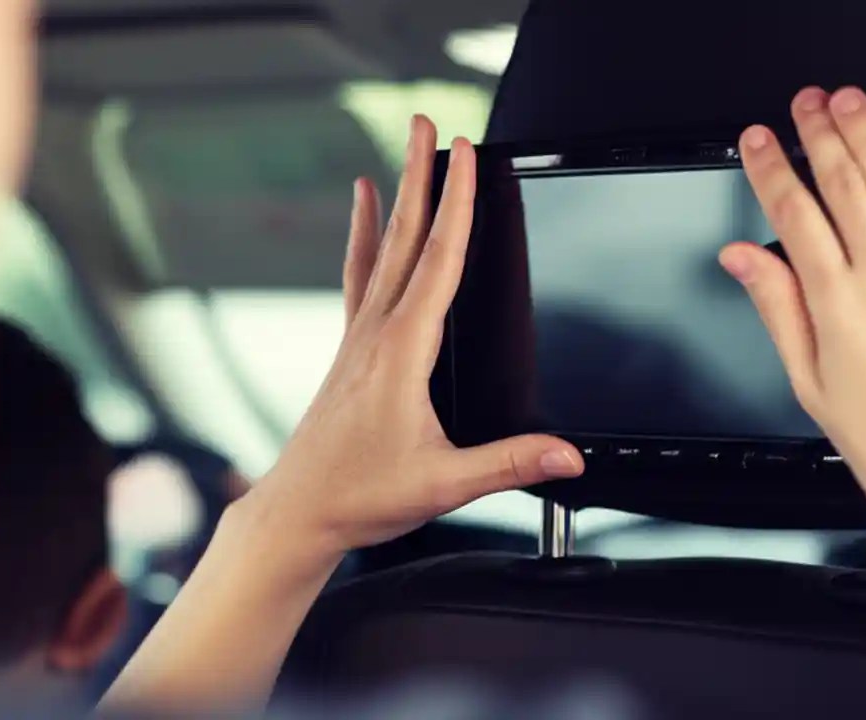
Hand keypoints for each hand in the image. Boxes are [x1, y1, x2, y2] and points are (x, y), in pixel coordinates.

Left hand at [246, 115, 583, 555]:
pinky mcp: (352, 349)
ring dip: (397, 195)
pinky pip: (360, 275)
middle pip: (407, 238)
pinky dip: (365, 235)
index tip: (465, 156)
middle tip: (429, 123)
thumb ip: (510, 463)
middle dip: (422, 176)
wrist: (298, 511)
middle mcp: (377, 333)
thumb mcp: (446, 482)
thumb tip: (568, 455)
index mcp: (403, 351)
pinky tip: (364, 209)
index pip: (439, 261)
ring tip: (403, 149)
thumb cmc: (361, 494)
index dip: (457, 204)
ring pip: (383, 249)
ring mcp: (359, 337)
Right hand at [720, 87, 865, 532]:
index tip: (759, 140)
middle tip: (807, 103)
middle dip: (820, 131)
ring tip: (855, 104)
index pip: (794, 211)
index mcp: (839, 300)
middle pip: (847, 181)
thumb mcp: (812, 383)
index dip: (771, 167)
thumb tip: (744, 260)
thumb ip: (778, 307)